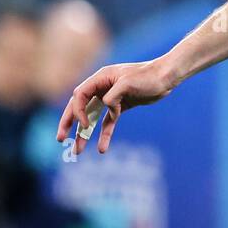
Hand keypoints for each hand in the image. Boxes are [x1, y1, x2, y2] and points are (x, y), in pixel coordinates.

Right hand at [56, 58, 178, 156]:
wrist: (166, 77)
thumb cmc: (148, 76)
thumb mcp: (129, 83)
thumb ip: (114, 95)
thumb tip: (105, 105)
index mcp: (101, 78)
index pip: (80, 95)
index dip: (77, 111)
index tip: (85, 125)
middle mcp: (102, 87)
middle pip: (80, 106)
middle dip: (69, 123)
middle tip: (60, 139)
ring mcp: (110, 97)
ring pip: (92, 117)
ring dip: (84, 134)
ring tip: (77, 151)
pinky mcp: (120, 106)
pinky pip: (108, 122)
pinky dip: (104, 134)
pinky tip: (102, 149)